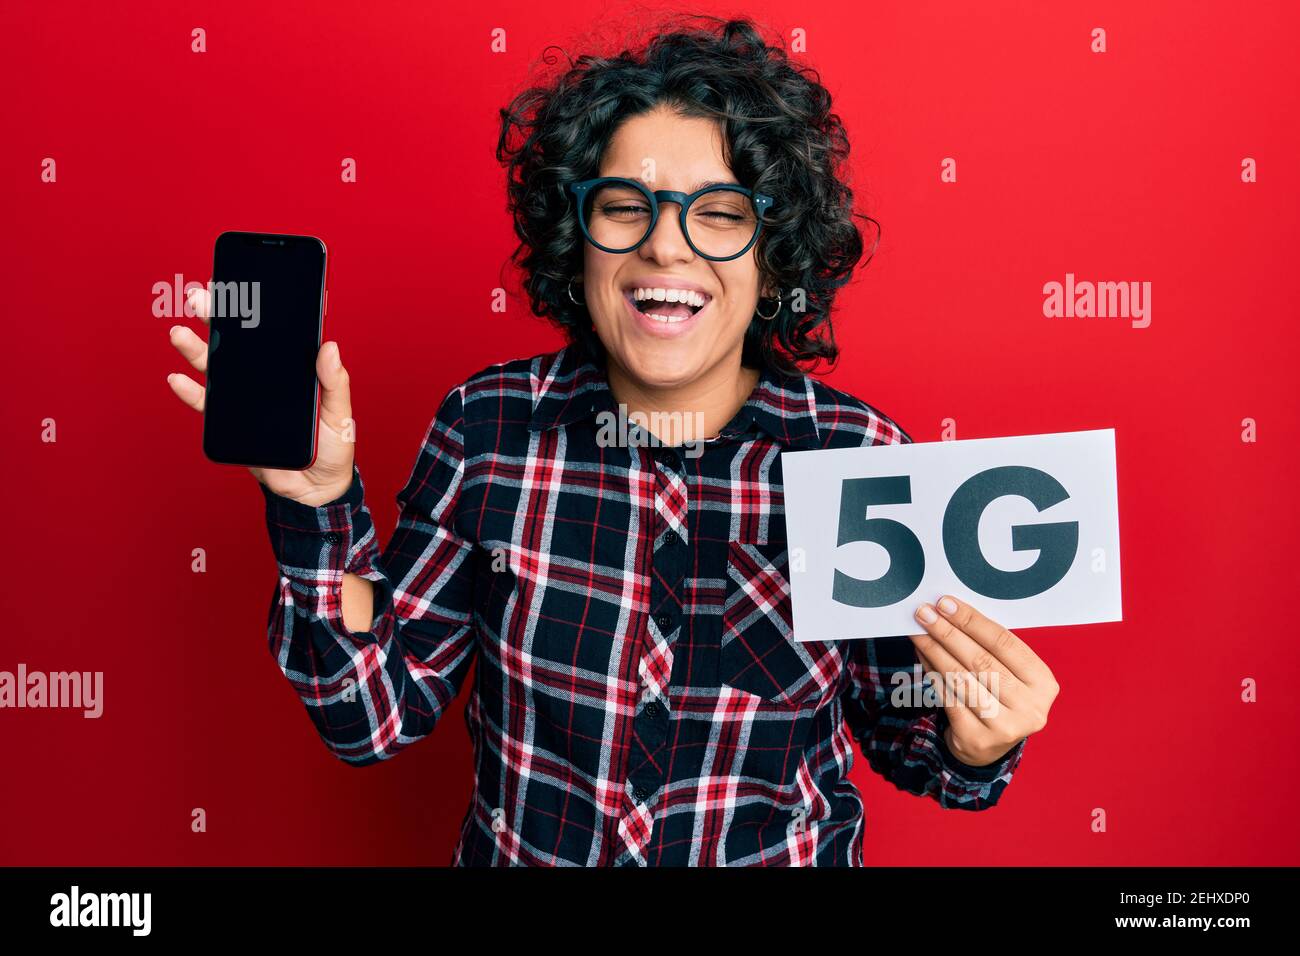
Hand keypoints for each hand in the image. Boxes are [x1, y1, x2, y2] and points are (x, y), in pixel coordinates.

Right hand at [166, 285, 356, 505]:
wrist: (316, 489)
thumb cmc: (333, 448)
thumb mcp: (340, 414)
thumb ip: (334, 383)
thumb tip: (330, 347)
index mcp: (291, 370)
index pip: (270, 335)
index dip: (254, 310)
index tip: (240, 286)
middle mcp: (265, 379)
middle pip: (237, 344)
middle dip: (217, 319)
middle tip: (200, 298)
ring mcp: (246, 399)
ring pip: (216, 368)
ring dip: (196, 350)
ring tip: (179, 333)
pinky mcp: (233, 423)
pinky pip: (207, 406)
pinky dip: (191, 393)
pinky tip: (177, 379)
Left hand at [909, 595, 1058, 767]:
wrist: (988, 746)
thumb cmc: (998, 697)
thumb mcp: (1008, 672)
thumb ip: (988, 646)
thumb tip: (948, 611)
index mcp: (1042, 682)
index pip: (1003, 642)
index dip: (971, 621)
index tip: (945, 603)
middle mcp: (1030, 707)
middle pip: (981, 660)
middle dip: (948, 632)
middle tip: (924, 613)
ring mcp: (1005, 726)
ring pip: (961, 678)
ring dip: (934, 650)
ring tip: (917, 631)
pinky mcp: (977, 738)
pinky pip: (948, 697)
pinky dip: (932, 672)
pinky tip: (921, 655)